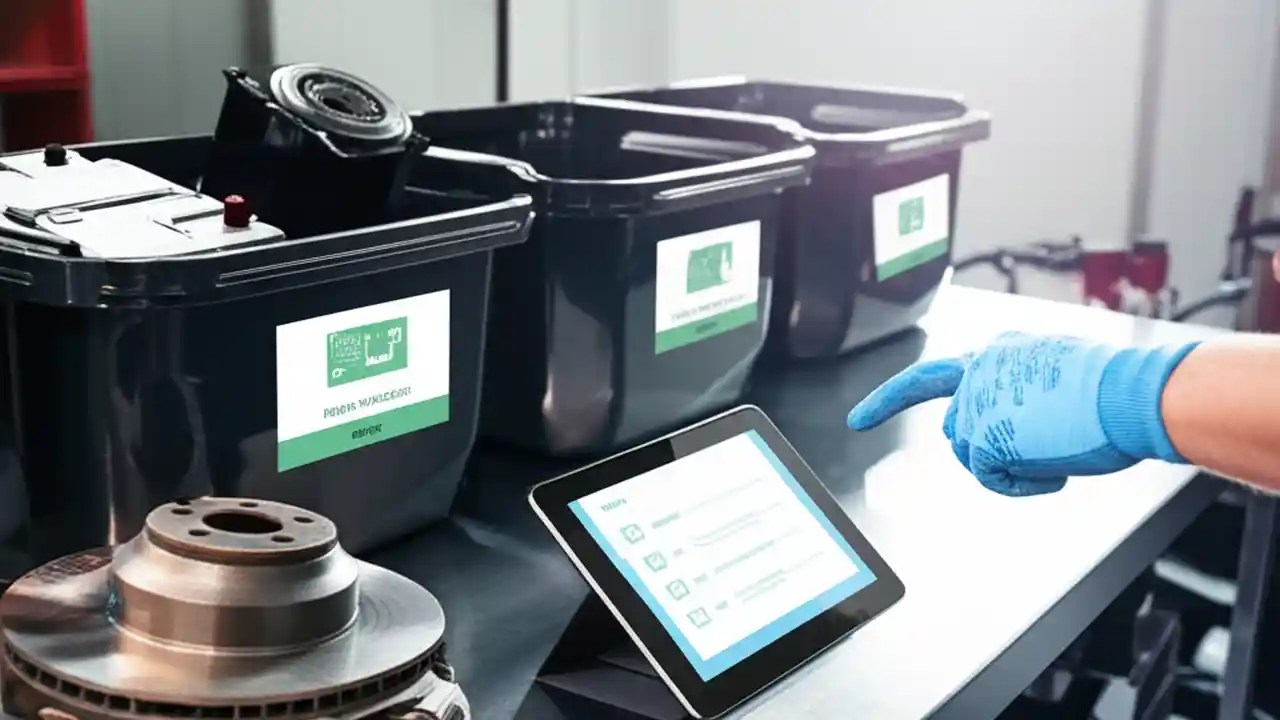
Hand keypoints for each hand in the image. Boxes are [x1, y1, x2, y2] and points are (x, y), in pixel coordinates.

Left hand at [847, 332, 1199, 496]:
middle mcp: (979, 370)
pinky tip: (1055, 467)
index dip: (890, 400)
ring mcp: (977, 402)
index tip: (859, 418)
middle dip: (989, 449)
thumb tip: (1022, 423)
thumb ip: (1023, 390)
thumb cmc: (1114, 388)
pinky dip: (1023, 483)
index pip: (931, 377)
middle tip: (1042, 450)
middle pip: (958, 429)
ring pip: (971, 455)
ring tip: (1059, 450)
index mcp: (997, 351)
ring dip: (1013, 465)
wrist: (1130, 395)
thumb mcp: (1059, 374)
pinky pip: (991, 477)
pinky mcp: (983, 435)